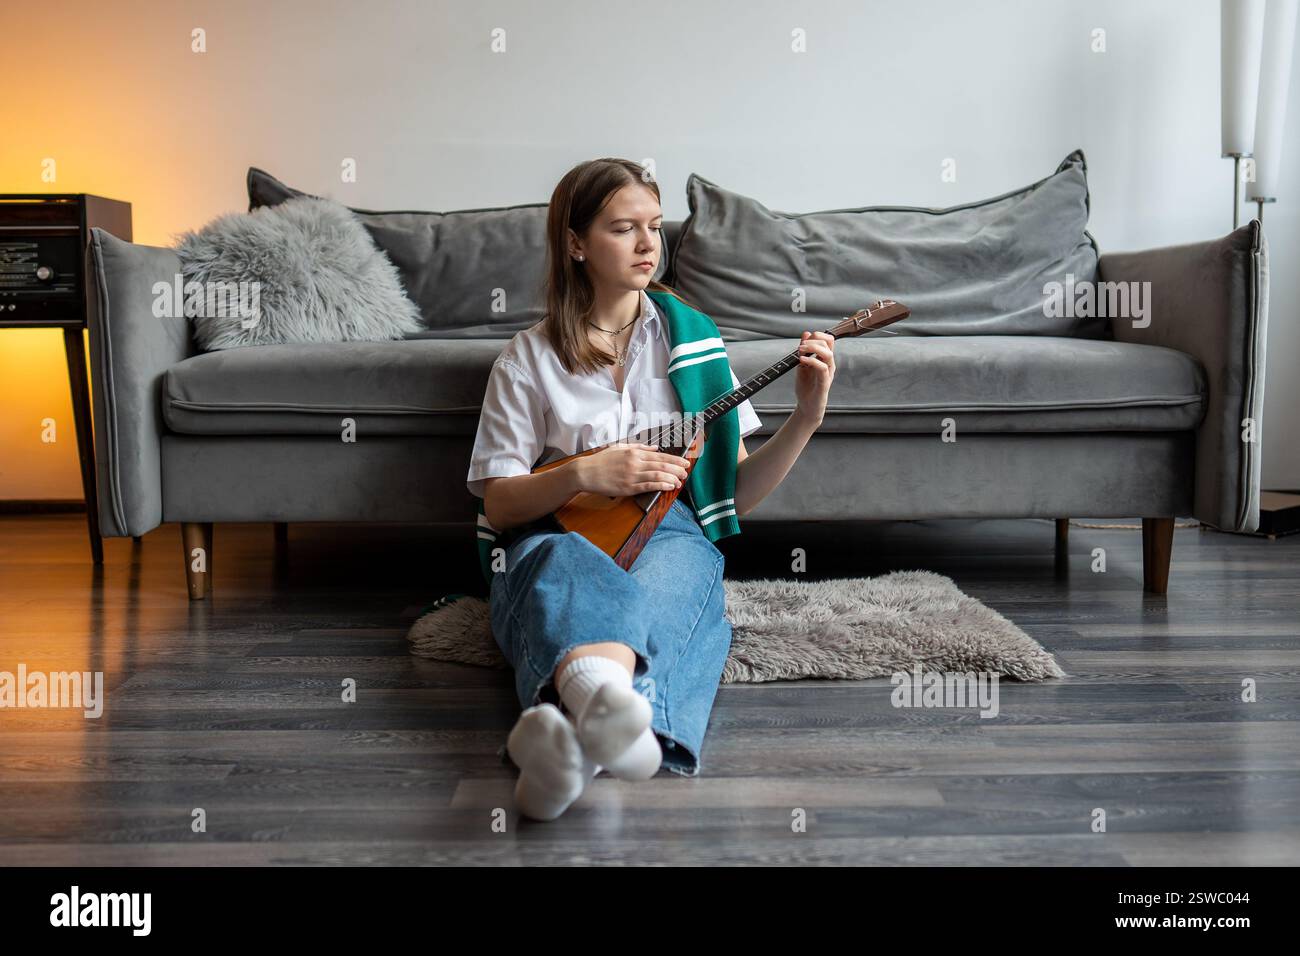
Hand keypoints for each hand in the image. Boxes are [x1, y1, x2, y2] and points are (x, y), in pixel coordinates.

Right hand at [575, 442, 689, 496]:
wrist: (586, 472)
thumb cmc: (602, 461)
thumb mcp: (620, 447)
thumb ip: (639, 447)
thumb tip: (655, 447)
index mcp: (634, 452)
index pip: (659, 456)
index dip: (674, 460)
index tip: (684, 462)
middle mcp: (635, 462)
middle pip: (662, 465)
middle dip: (677, 468)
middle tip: (686, 472)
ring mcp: (632, 475)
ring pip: (657, 475)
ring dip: (672, 478)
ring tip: (681, 481)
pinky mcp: (628, 487)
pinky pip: (648, 485)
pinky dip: (661, 485)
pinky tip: (670, 486)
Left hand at [794, 330, 834, 425]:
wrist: (807, 406)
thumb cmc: (806, 387)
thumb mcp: (801, 365)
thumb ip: (804, 351)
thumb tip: (806, 333)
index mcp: (824, 359)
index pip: (828, 340)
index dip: (817, 335)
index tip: (804, 340)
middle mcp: (829, 364)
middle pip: (828, 343)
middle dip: (813, 340)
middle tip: (800, 346)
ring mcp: (828, 373)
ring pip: (828, 353)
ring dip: (812, 348)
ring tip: (800, 351)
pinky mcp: (824, 382)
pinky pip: (823, 368)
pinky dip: (811, 361)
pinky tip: (801, 360)